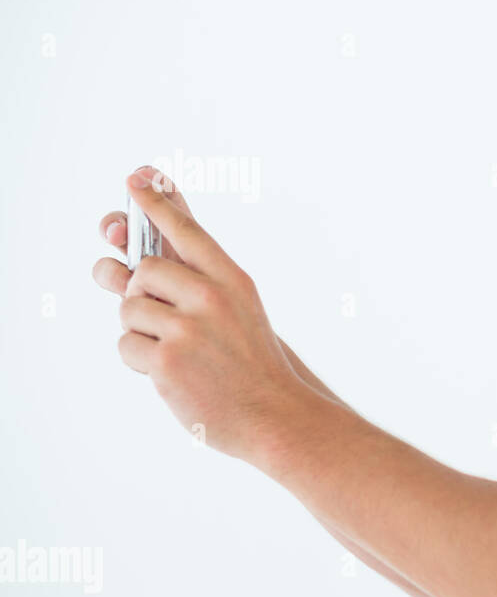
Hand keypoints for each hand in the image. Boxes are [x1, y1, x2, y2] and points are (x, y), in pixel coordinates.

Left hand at [92, 166, 309, 462]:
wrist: (275, 417)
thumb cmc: (253, 366)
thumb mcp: (240, 312)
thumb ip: (194, 283)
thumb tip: (120, 264)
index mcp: (233, 280)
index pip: (187, 231)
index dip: (157, 204)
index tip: (136, 179)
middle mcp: (211, 297)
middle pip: (143, 271)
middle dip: (143, 296)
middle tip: (165, 322)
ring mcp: (188, 327)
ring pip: (128, 309)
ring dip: (140, 333)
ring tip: (176, 355)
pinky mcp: (166, 359)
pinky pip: (125, 344)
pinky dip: (139, 362)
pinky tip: (171, 375)